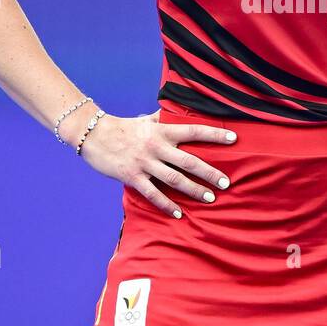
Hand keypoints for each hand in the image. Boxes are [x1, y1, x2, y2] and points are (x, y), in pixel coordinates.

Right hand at [71, 109, 236, 217]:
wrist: (92, 134)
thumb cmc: (123, 127)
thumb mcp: (146, 119)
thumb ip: (163, 118)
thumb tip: (178, 112)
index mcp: (162, 131)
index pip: (194, 131)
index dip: (215, 135)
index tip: (234, 139)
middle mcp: (157, 147)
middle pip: (189, 161)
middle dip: (209, 172)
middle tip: (226, 182)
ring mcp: (145, 163)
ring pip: (174, 179)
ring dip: (194, 189)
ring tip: (210, 198)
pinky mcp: (132, 177)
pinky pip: (152, 193)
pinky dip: (166, 204)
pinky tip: (178, 213)